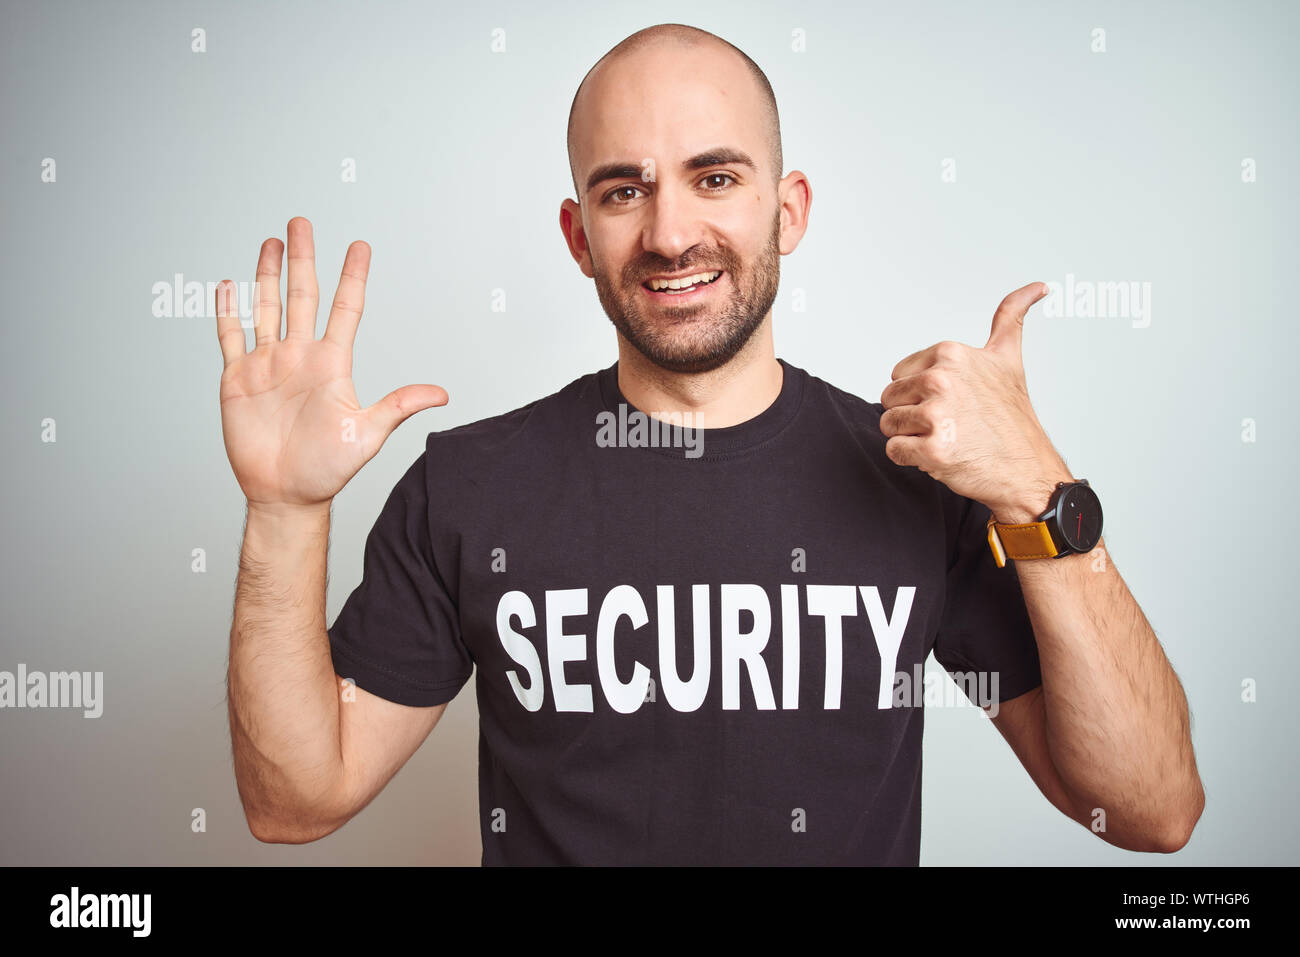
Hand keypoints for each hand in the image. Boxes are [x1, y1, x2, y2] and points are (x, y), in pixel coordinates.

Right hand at [216, 217, 447, 507]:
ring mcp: (268, 366)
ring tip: (271, 242)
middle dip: (302, 259)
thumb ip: (399, 406)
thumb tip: (441, 394)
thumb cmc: (327, 469)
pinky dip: (228, 312)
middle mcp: (300, 357)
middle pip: (301, 296)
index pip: (345, 309)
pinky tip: (229, 285)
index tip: (360, 246)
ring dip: (267, 275)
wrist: (286, 494)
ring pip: (266, 308)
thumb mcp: (368, 432)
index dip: (352, 277)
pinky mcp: (238, 380)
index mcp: (331, 364)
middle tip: (301, 223)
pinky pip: (230, 338)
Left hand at [878, 282, 1071, 521]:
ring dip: (912, 437)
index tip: (953, 401)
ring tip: (948, 438)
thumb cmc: (1012, 418)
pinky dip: (911, 459)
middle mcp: (942, 380)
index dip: (920, 392)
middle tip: (951, 424)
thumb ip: (1010, 317)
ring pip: (889, 425)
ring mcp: (937, 416)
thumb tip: (1038, 286)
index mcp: (951, 354)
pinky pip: (894, 451)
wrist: (1027, 470)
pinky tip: (942, 456)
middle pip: (890, 398)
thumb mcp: (1008, 358)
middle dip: (912, 415)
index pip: (898, 374)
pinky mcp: (932, 451)